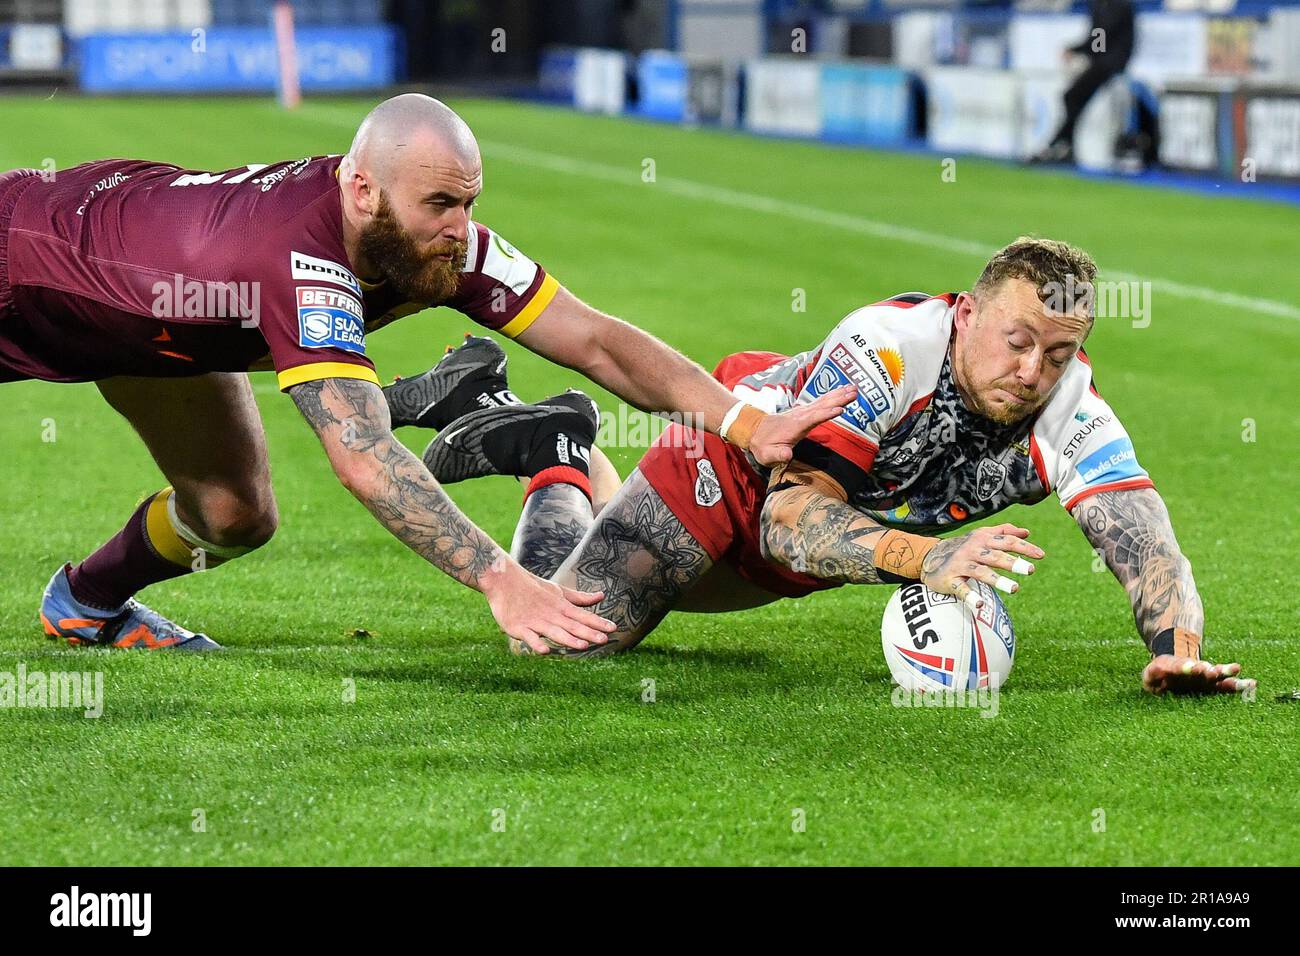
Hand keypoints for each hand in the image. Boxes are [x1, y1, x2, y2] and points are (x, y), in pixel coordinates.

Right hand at [483, 561, 614, 654]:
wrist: (504, 580)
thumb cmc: (534, 588)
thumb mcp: (559, 591)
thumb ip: (580, 598)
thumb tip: (602, 596)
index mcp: (561, 607)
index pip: (583, 616)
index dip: (598, 622)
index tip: (614, 628)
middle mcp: (551, 615)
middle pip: (572, 626)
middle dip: (588, 633)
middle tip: (604, 640)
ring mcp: (535, 621)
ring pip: (554, 632)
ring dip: (568, 639)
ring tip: (583, 646)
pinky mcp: (518, 627)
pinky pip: (529, 637)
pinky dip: (536, 643)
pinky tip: (545, 651)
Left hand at [748, 385, 856, 466]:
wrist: (754, 431)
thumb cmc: (762, 445)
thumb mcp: (767, 454)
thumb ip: (778, 454)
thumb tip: (788, 455)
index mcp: (795, 426)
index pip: (813, 418)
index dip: (826, 414)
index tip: (841, 409)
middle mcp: (800, 416)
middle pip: (822, 405)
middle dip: (838, 398)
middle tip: (854, 391)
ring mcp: (802, 412)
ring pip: (823, 401)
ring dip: (838, 394)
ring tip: (854, 388)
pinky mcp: (804, 412)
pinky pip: (820, 402)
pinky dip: (832, 396)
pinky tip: (841, 392)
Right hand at [919, 523, 1043, 610]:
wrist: (931, 557)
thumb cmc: (964, 548)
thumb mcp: (982, 536)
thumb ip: (1004, 532)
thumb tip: (1027, 532)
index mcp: (982, 539)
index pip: (1006, 541)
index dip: (1024, 547)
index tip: (1041, 556)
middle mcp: (972, 550)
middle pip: (995, 556)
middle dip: (1013, 562)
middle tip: (1030, 570)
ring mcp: (961, 565)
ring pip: (981, 572)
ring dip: (998, 580)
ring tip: (1015, 589)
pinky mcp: (950, 580)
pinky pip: (961, 589)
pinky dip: (969, 596)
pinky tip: (980, 604)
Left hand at [1142, 656, 1254, 695]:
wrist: (1174, 665)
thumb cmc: (1162, 674)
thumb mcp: (1151, 676)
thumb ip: (1151, 677)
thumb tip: (1155, 680)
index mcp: (1177, 670)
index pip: (1181, 668)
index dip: (1185, 668)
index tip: (1191, 667)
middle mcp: (1194, 671)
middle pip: (1202, 669)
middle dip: (1206, 670)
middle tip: (1212, 670)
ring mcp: (1205, 677)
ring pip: (1217, 674)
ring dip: (1224, 672)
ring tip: (1235, 668)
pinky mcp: (1214, 685)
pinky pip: (1228, 686)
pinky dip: (1239, 685)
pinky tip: (1252, 683)